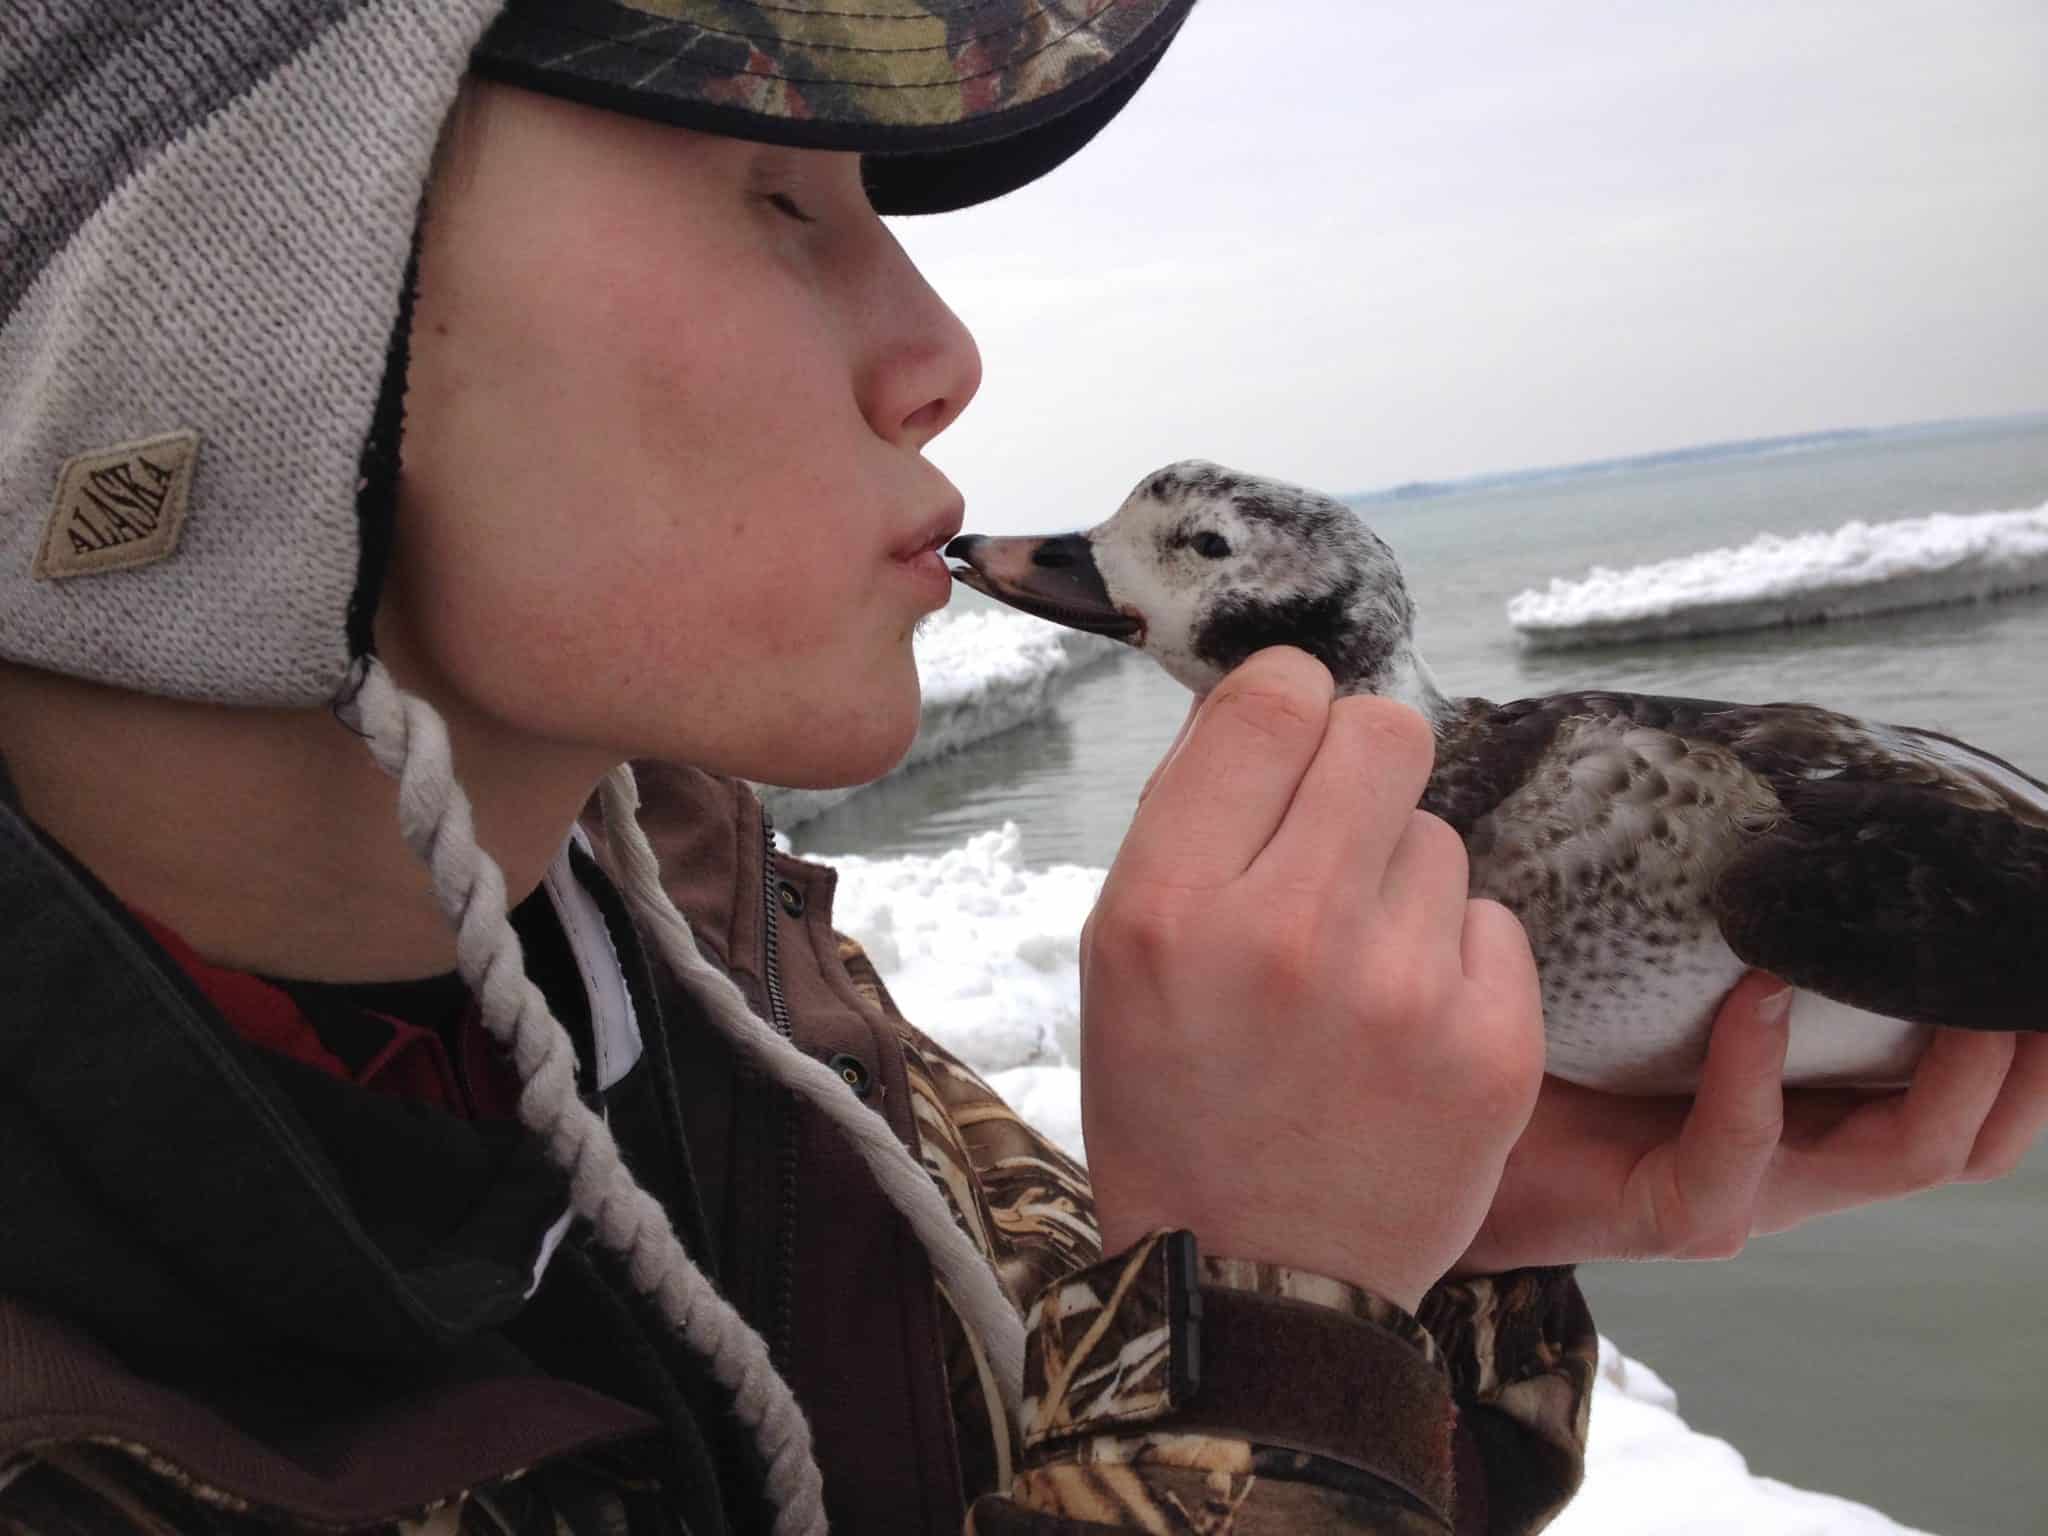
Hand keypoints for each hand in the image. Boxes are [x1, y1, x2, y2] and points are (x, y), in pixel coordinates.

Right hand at [1080, 647, 1546, 1312]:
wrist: (1257, 1285)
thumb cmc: (1175, 1111)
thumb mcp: (1118, 956)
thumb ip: (1189, 820)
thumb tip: (1272, 700)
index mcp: (1171, 904)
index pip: (1271, 701)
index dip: (1290, 698)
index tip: (1292, 733)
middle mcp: (1288, 930)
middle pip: (1385, 732)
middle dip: (1362, 764)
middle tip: (1339, 832)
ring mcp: (1403, 990)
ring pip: (1440, 836)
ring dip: (1400, 882)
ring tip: (1360, 974)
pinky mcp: (1495, 1045)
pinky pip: (1492, 921)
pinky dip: (1455, 960)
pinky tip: (1410, 1026)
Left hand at [1456, 971, 2047, 1271]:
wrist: (1434, 1130)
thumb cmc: (1538, 1040)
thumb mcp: (1645, 970)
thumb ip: (1705, 913)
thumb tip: (1743, 787)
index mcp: (1810, 1104)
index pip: (1956, 1091)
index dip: (2025, 1040)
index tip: (2037, 934)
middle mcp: (1800, 1155)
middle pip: (1965, 1136)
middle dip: (2026, 1063)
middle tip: (2036, 968)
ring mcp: (1748, 1194)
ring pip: (1900, 1157)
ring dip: (1943, 1070)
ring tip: (1954, 985)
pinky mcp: (1676, 1214)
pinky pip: (1744, 1151)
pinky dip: (1758, 1069)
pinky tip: (1755, 995)